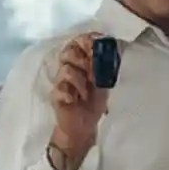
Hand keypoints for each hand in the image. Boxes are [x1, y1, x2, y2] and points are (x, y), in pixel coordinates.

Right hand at [48, 32, 111, 169]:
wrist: (83, 128)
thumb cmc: (94, 103)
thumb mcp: (105, 82)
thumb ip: (105, 66)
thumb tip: (112, 49)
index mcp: (81, 62)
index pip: (78, 42)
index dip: (86, 41)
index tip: (96, 44)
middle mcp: (70, 69)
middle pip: (69, 51)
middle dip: (83, 59)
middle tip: (94, 73)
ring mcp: (61, 82)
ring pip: (66, 70)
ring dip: (80, 80)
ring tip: (86, 93)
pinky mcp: (56, 96)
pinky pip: (59, 89)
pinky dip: (68, 93)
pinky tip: (75, 99)